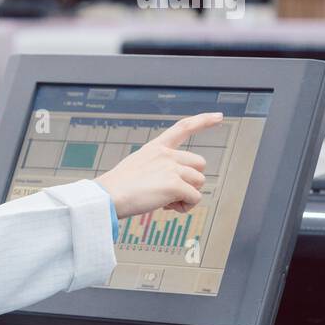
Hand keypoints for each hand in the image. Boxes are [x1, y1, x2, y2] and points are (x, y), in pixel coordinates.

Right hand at [94, 112, 221, 217]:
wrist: (107, 197)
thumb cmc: (117, 188)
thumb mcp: (136, 167)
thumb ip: (158, 169)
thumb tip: (177, 187)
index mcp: (155, 148)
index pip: (183, 127)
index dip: (203, 121)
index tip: (218, 116)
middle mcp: (166, 154)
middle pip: (199, 164)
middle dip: (191, 180)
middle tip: (172, 192)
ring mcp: (171, 168)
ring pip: (199, 182)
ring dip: (188, 195)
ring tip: (167, 202)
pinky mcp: (175, 185)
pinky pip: (195, 198)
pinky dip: (186, 206)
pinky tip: (168, 207)